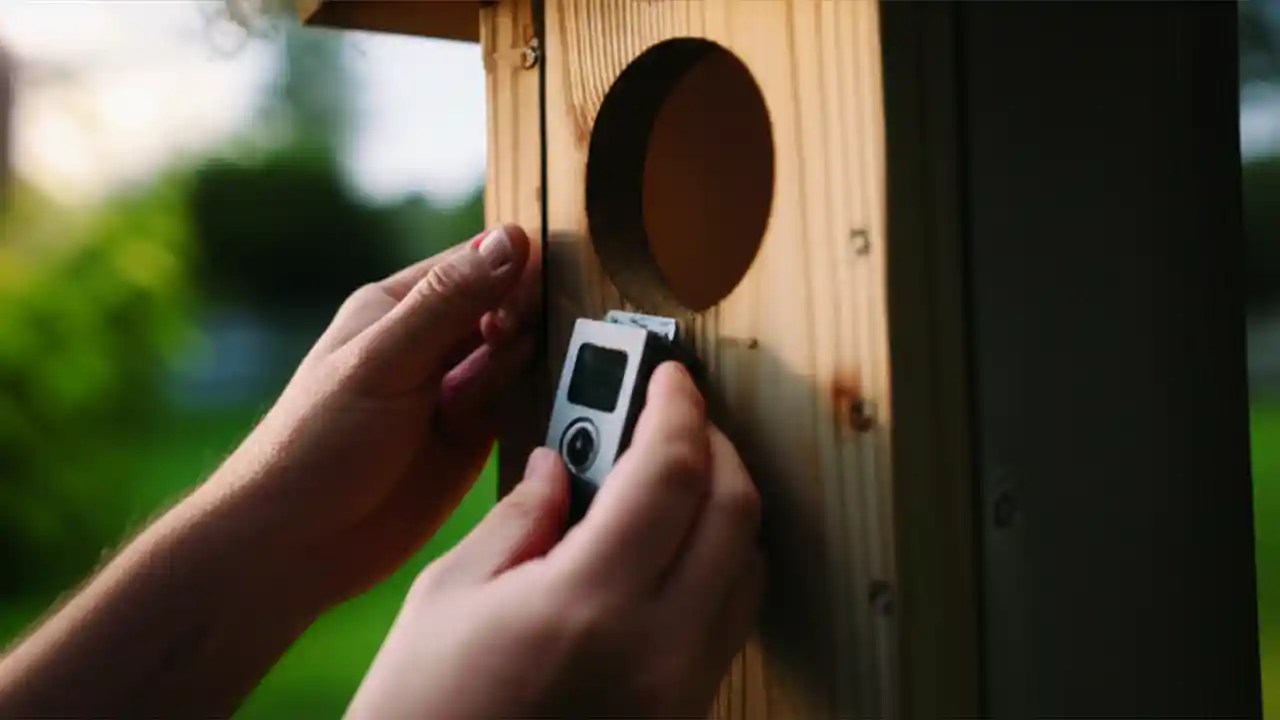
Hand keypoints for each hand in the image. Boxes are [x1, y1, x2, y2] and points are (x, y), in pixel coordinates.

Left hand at [205, 224, 540, 605]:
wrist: (296, 544)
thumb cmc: (318, 442)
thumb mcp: (385, 361)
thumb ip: (450, 302)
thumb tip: (513, 240)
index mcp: (401, 307)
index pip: (476, 263)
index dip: (512, 268)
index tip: (531, 291)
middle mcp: (433, 343)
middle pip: (506, 307)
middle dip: (521, 321)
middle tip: (503, 349)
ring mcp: (456, 392)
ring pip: (519, 358)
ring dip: (524, 368)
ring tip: (479, 400)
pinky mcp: (475, 438)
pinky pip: (522, 407)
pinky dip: (534, 406)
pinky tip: (527, 414)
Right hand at [347, 363, 764, 718]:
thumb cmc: (423, 713)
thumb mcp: (448, 598)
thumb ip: (519, 518)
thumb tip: (559, 463)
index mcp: (588, 606)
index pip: (671, 474)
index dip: (675, 408)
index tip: (670, 376)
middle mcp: (657, 650)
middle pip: (734, 511)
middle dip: (712, 445)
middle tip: (670, 416)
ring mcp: (681, 690)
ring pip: (747, 565)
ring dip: (723, 504)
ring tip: (668, 476)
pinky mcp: (683, 714)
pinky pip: (730, 618)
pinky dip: (718, 562)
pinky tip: (666, 548)